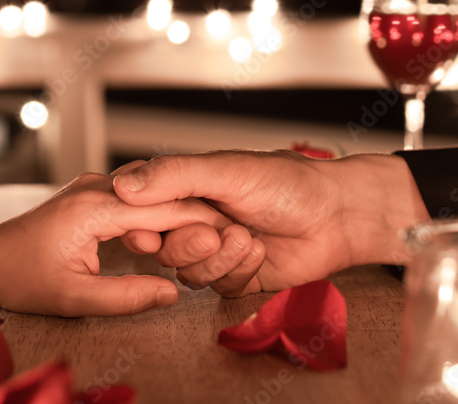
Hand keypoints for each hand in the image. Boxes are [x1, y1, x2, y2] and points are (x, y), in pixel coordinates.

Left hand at [0, 171, 226, 316]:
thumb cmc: (21, 278)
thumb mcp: (75, 298)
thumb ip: (126, 296)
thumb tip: (171, 294)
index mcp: (96, 207)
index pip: (166, 207)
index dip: (205, 223)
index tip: (238, 236)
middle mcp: (98, 187)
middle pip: (164, 196)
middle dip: (199, 217)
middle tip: (233, 240)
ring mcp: (94, 187)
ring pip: (152, 196)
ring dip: (179, 216)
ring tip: (210, 241)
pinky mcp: (92, 194)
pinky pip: (136, 200)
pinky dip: (158, 216)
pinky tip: (175, 237)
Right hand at [114, 151, 427, 296]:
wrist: (336, 215)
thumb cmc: (285, 181)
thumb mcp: (225, 170)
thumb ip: (173, 177)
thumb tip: (121, 185)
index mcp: (183, 187)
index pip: (138, 208)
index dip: (137, 224)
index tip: (145, 233)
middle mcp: (192, 219)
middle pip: (159, 248)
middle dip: (187, 244)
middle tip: (214, 230)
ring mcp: (212, 250)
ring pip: (186, 273)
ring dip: (218, 258)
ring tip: (247, 237)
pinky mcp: (234, 276)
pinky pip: (217, 287)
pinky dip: (238, 271)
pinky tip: (259, 252)